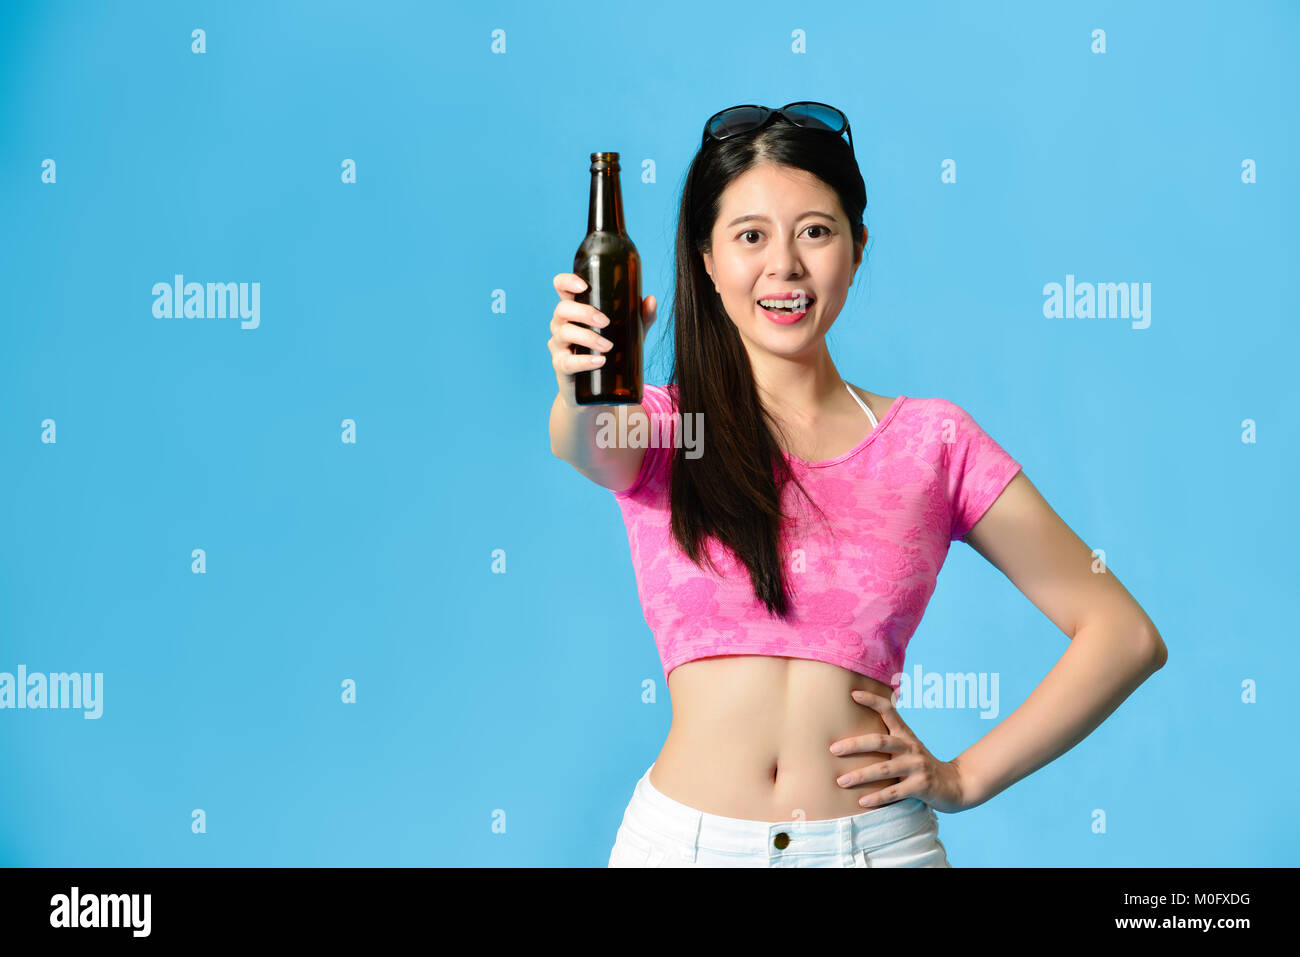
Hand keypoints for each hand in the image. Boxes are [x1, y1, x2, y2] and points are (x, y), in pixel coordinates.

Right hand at [548, 273, 656, 402]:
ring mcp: (558, 346)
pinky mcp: (561, 367)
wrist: (597, 392)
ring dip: (588, 337)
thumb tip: (651, 299)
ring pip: (564, 333)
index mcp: (574, 310)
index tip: (584, 285)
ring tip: (608, 346)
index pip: (561, 287)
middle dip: (584, 312)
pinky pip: (567, 362)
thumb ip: (639, 317)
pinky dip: (584, 361)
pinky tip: (599, 361)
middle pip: (562, 309)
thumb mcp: (627, 334)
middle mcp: (561, 325)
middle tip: (606, 322)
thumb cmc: (608, 353)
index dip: (567, 281)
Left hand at [828, 689, 976, 813]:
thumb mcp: (908, 748)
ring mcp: (917, 767)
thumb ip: (888, 740)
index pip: (890, 711)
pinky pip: (894, 792)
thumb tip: (854, 734)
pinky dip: (877, 797)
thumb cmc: (921, 766)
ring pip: (884, 769)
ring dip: (860, 776)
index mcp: (906, 735)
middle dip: (854, 745)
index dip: (872, 700)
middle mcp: (911, 747)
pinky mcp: (921, 787)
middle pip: (880, 741)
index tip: (853, 694)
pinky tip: (861, 802)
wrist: (956, 785)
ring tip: (841, 781)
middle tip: (833, 749)